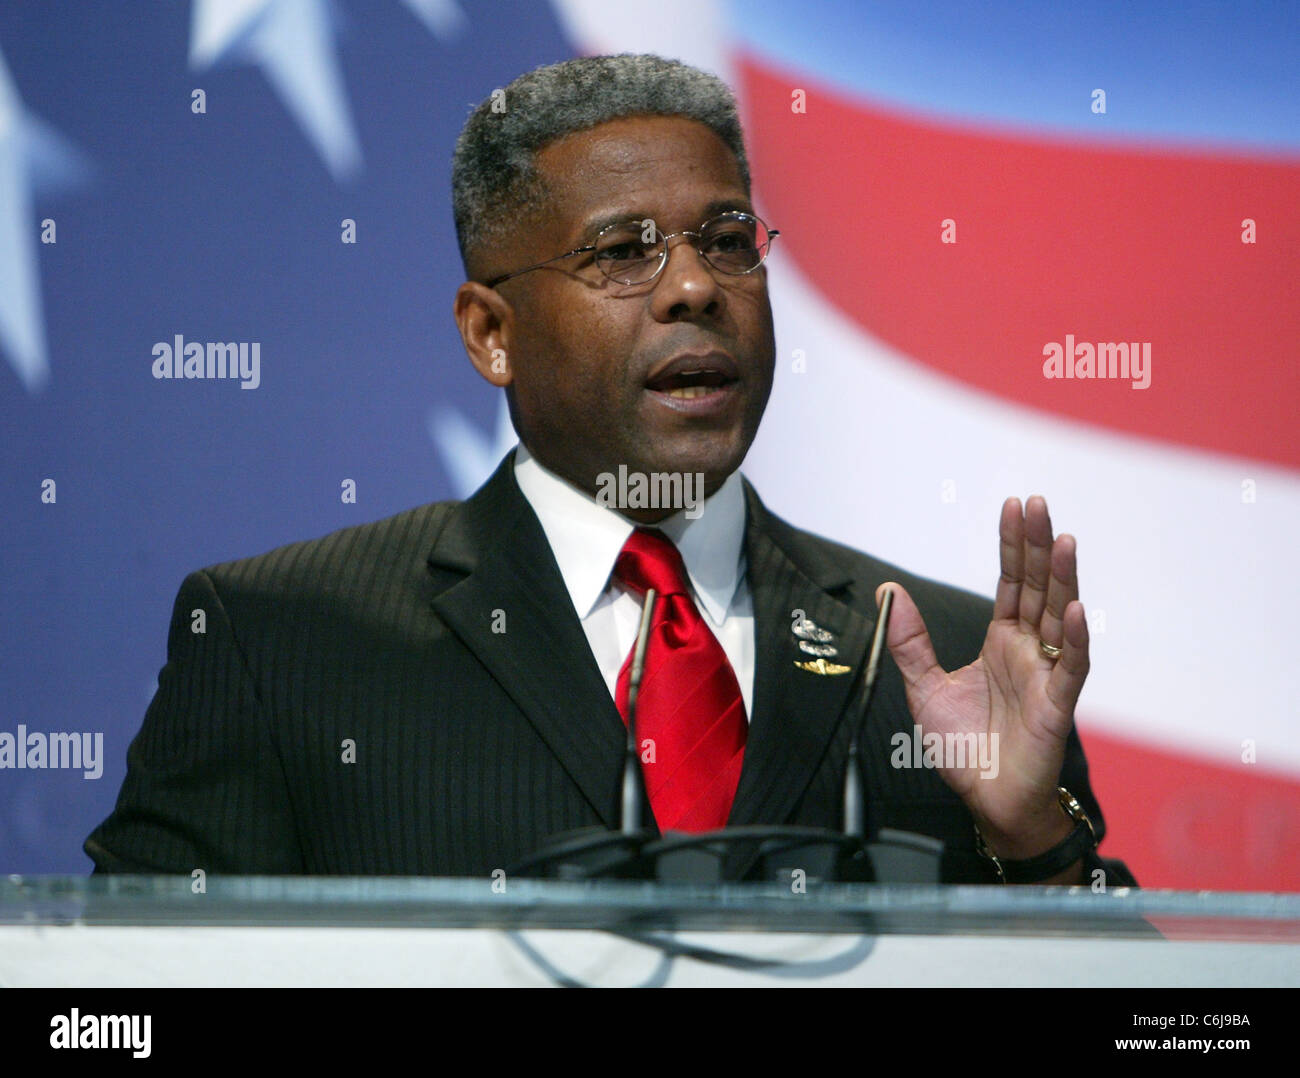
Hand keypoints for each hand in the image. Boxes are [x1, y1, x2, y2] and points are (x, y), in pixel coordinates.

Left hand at [877, 496, 1088, 862]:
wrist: (986, 802)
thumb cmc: (966, 749)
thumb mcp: (923, 687)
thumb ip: (909, 641)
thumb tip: (888, 593)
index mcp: (1001, 642)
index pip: (1010, 582)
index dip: (1013, 545)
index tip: (1014, 507)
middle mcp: (1028, 650)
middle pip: (1037, 587)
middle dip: (1037, 545)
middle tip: (1039, 503)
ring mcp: (1046, 674)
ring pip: (1059, 616)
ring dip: (1063, 577)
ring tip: (1064, 539)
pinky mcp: (1056, 706)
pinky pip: (1071, 668)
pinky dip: (1075, 639)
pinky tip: (1075, 610)